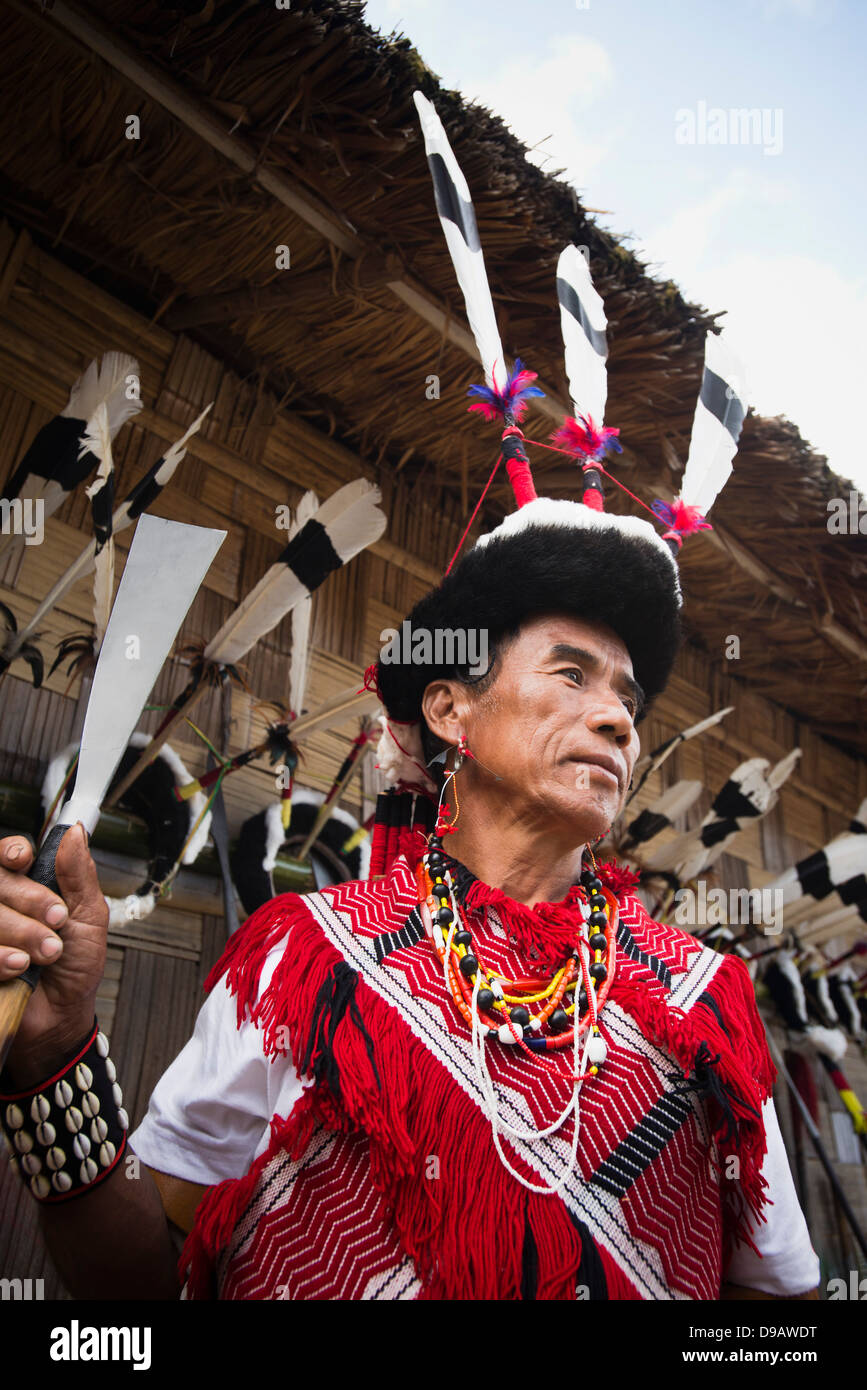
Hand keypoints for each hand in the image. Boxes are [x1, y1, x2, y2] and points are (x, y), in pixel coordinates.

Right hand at [0, 826, 108, 1083]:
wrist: (63, 1017)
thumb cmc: (75, 967)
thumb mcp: (89, 917)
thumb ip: (80, 875)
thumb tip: (76, 832)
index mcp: (27, 885)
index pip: (7, 854)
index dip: (12, 852)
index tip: (24, 860)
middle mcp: (1, 904)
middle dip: (31, 901)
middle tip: (57, 923)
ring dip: (21, 932)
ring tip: (46, 953)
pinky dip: (1, 955)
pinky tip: (18, 968)